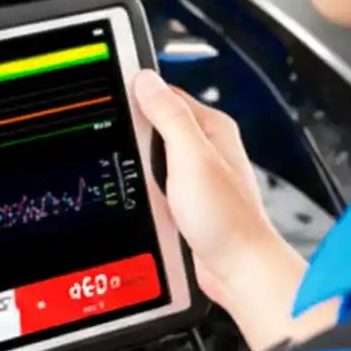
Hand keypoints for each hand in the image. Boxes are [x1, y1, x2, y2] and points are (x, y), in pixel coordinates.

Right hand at [133, 70, 329, 350]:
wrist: (237, 269)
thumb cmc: (226, 220)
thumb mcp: (191, 159)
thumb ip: (169, 117)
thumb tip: (146, 81)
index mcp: (212, 128)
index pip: (166, 94)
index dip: (137, 97)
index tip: (114, 102)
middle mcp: (207, 148)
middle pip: (155, 126)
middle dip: (135, 137)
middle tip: (127, 152)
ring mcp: (196, 174)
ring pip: (152, 157)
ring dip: (139, 167)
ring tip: (140, 181)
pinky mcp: (187, 199)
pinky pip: (155, 184)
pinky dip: (145, 190)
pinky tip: (145, 200)